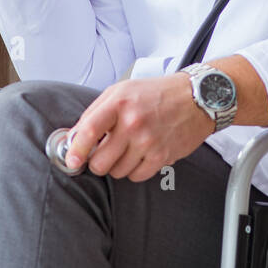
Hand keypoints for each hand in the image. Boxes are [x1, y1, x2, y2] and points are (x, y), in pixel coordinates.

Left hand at [62, 74, 215, 182]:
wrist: (196, 97)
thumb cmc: (157, 93)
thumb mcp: (121, 91)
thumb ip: (95, 112)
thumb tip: (73, 137)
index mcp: (119, 103)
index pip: (89, 131)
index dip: (75, 150)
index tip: (71, 161)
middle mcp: (133, 123)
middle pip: (100, 161)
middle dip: (96, 162)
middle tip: (102, 154)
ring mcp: (148, 141)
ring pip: (117, 172)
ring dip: (116, 166)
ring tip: (125, 150)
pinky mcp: (162, 156)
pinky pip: (137, 176)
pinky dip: (134, 171)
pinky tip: (139, 156)